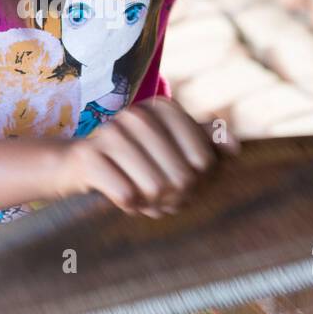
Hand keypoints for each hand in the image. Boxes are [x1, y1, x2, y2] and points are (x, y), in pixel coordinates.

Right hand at [56, 97, 224, 218]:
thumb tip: (235, 146)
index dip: (199, 182)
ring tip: (144, 198)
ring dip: (152, 203)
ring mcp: (111, 133)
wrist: (78, 164)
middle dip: (176, 197)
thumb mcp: (172, 147)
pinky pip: (127, 195)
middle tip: (163, 198)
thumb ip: (205, 142)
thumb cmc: (135, 158)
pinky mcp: (88, 157)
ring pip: (156, 188)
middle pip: (182, 177)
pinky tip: (122, 197)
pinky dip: (129, 206)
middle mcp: (137, 115)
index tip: (185, 184)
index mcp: (162, 108)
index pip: (205, 160)